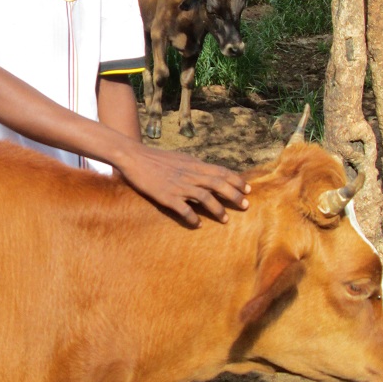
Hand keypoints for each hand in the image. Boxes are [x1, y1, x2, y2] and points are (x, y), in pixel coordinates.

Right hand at [115, 143, 249, 226]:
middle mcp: (190, 174)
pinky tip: (197, 224)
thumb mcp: (180, 158)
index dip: (236, 181)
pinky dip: (192, 218)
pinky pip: (184, 210)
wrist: (134, 157)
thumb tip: (208, 172)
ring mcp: (179, 186)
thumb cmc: (157, 158)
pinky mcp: (166, 196)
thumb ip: (195, 166)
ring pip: (205, 198)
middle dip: (234, 196)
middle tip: (245, 206)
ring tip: (225, 219)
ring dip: (218, 210)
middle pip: (219, 185)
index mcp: (194, 164)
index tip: (247, 189)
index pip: (221, 172)